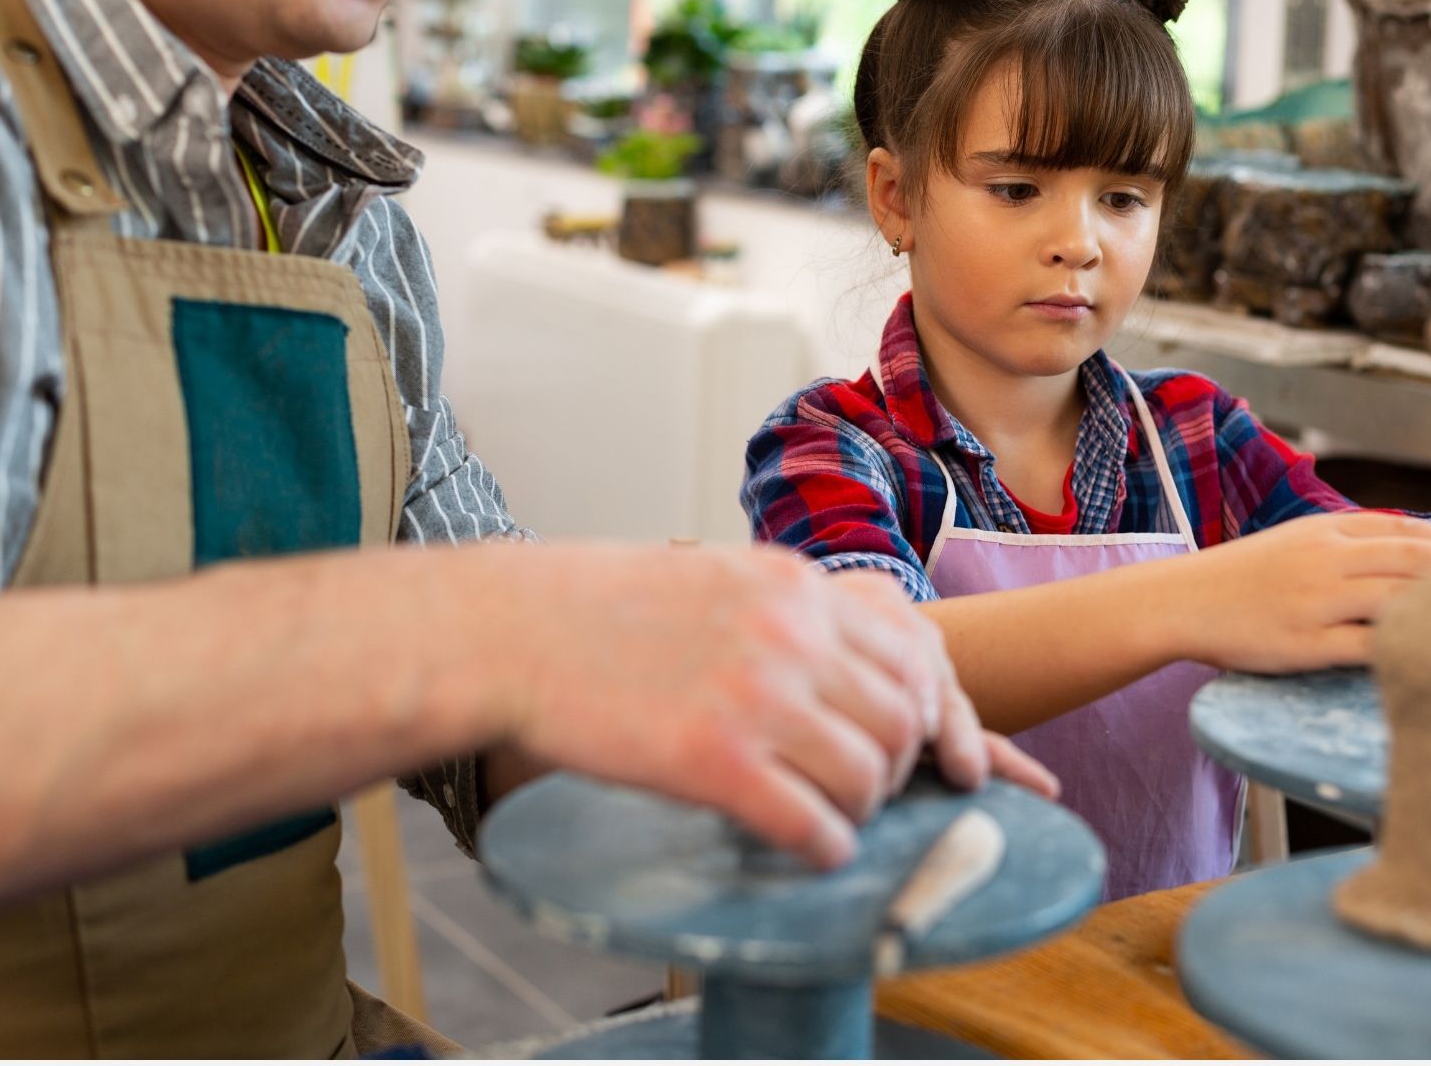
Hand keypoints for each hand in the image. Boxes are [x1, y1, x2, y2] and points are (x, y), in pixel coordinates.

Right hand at [494, 544, 1050, 870]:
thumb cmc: (599, 608)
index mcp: (794, 586)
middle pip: (903, 720)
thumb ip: (784, 614)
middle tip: (860, 789)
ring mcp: (757, 697)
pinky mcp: (715, 761)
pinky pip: (812, 824)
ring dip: (858, 811)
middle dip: (894, 766)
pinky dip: (823, 848)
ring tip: (826, 819)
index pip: (912, 655)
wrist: (512, 630)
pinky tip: (805, 851)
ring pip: (869, 776)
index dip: (918, 711)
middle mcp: (792, 635)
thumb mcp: (715, 579)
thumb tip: (837, 666)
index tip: (897, 742)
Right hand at [1173, 511, 1430, 673]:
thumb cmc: (1241, 576)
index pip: (1409, 530)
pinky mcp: (1306, 643)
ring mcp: (1317, 601)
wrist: (1181, 601)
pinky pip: (1370, 645)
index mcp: (1327, 530)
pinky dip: (1409, 649)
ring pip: (1402, 598)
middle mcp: (1327, 558)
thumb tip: (1412, 549)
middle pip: (1418, 560)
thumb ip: (1350, 543)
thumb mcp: (1296, 541)